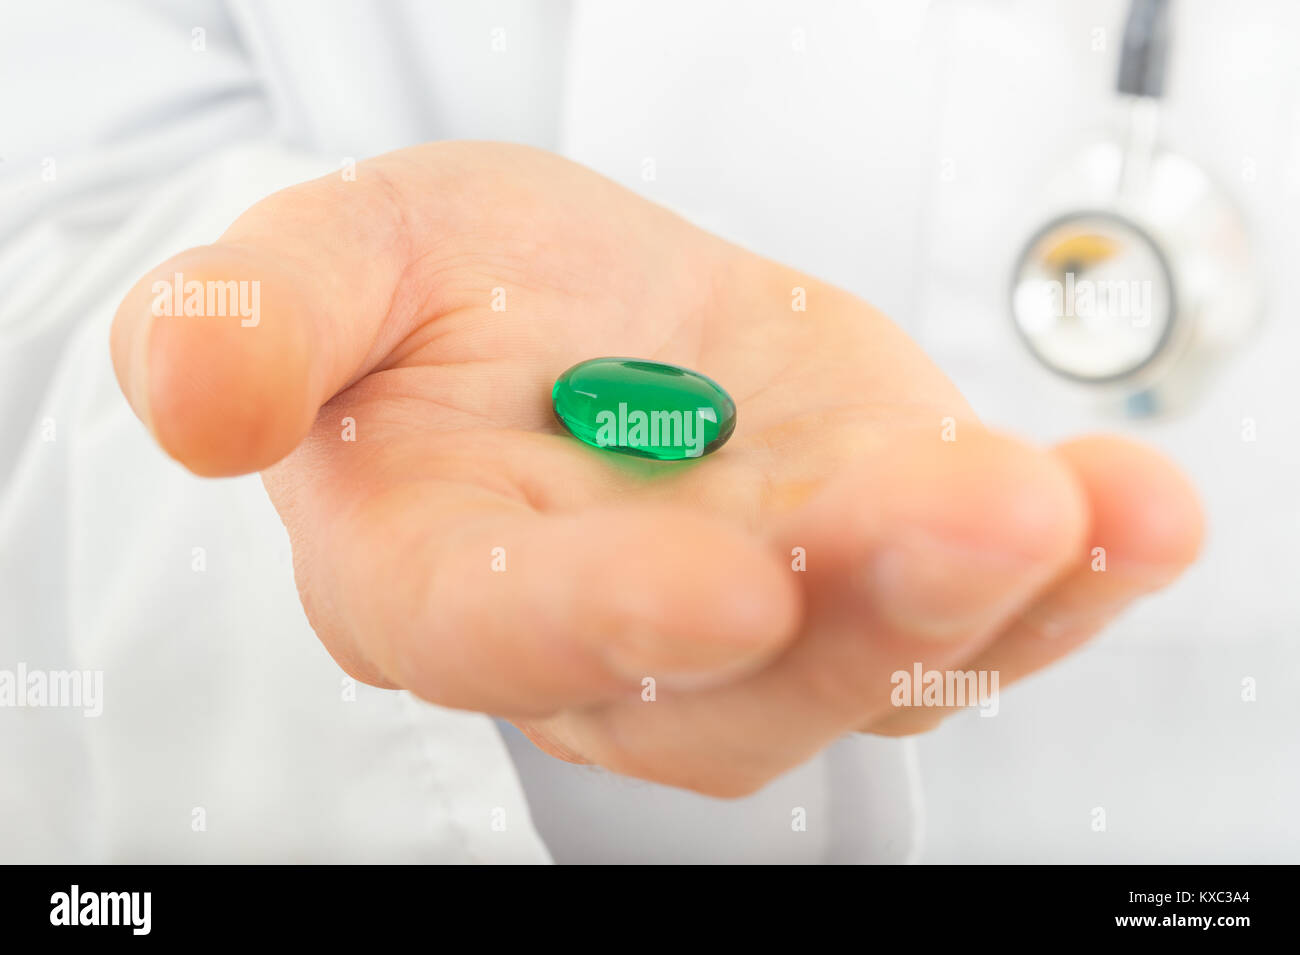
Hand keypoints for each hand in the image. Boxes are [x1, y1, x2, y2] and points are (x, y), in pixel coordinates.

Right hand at [111, 142, 1201, 795]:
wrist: (563, 303)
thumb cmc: (440, 290)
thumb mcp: (341, 252)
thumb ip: (260, 317)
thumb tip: (194, 390)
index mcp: (439, 573)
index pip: (506, 637)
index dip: (606, 624)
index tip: (723, 584)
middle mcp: (604, 636)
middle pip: (726, 687)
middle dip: (854, 615)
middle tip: (974, 514)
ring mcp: (752, 617)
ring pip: (868, 665)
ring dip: (989, 604)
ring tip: (1089, 510)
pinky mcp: (863, 568)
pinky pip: (967, 611)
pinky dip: (1063, 573)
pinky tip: (1130, 510)